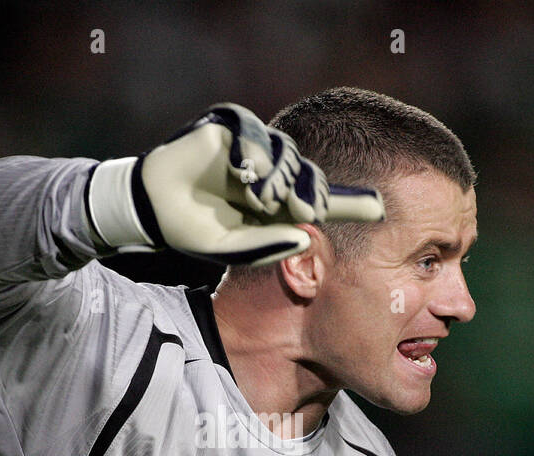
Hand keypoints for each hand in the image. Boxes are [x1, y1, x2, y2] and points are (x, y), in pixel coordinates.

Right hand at [87, 103, 384, 266]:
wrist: (152, 209)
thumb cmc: (193, 231)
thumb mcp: (232, 249)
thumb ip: (266, 246)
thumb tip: (305, 237)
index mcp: (277, 206)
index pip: (321, 201)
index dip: (351, 204)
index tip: (381, 208)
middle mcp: (272, 176)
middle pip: (309, 175)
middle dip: (306, 192)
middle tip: (295, 207)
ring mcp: (253, 151)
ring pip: (285, 153)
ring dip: (278, 175)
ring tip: (254, 194)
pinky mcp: (229, 128)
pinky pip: (254, 131)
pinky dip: (254, 151)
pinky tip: (242, 170)